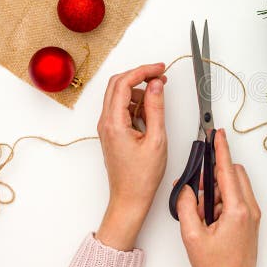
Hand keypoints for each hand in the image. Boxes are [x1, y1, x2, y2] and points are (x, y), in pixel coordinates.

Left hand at [95, 63, 167, 250]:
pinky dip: (136, 103)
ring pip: (119, 95)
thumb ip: (156, 108)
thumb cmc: (142, 176)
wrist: (130, 198)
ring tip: (159, 97)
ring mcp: (107, 127)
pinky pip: (122, 108)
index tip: (160, 68)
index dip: (143, 71)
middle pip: (117, 84)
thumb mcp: (156, 139)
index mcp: (114, 122)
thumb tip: (156, 85)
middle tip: (160, 76)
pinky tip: (151, 112)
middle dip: (139, 76)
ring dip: (139, 90)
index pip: (124, 83)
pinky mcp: (112, 132)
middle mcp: (106, 122)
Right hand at [176, 129, 260, 266]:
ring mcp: (253, 215)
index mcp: (237, 210)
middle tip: (197, 189)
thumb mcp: (192, 235)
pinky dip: (223, 201)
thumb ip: (187, 206)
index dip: (221, 150)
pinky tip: (210, 218)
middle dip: (215, 175)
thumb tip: (186, 188)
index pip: (228, 170)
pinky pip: (237, 200)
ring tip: (203, 213)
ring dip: (218, 191)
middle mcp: (250, 209)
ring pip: (235, 187)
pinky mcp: (251, 222)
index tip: (217, 134)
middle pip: (234, 175)